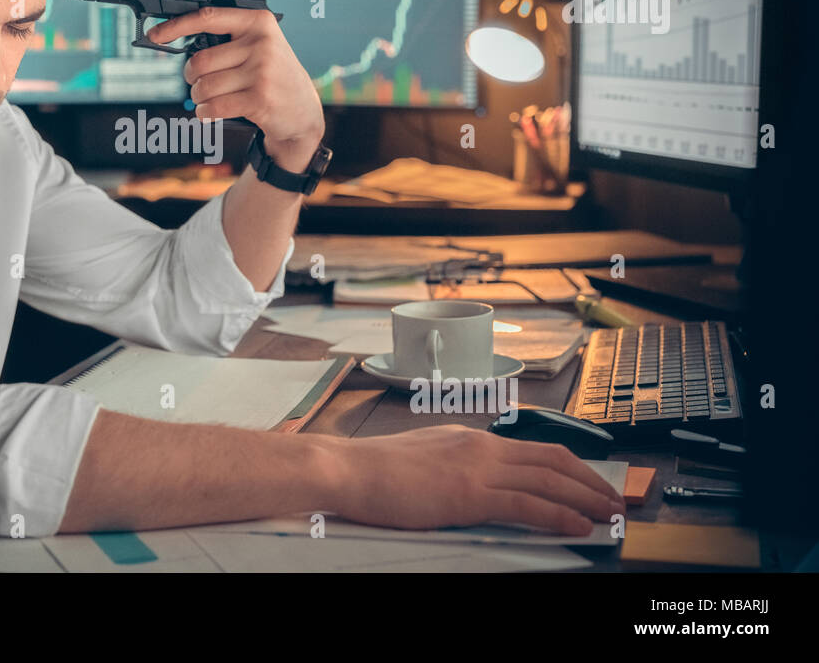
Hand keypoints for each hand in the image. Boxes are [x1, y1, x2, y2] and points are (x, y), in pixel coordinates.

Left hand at [146, 8, 323, 170]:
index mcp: (259, 22)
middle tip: (197, 84)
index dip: (176, 26)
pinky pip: (214, 106)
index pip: (208, 18)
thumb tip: (178, 39)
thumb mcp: (260, 48)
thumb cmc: (274, 77)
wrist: (303, 112)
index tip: (156, 35)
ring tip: (208, 100)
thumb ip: (228, 40)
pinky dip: (205, 114)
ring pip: (204, 86)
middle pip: (200, 61)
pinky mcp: (260, 99)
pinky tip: (210, 113)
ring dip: (198, 98)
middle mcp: (262, 43)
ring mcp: (262, 72)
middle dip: (191, 78)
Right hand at [327, 425, 626, 534]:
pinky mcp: (469, 493)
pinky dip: (560, 513)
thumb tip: (470, 485)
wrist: (347, 468)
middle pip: (552, 458)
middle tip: (615, 497)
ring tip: (610, 513)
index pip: (533, 447)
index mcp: (470, 438)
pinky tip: (579, 524)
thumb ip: (453, 466)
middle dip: (590, 479)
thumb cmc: (373, 470)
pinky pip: (527, 503)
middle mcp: (480, 446)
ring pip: (548, 478)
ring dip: (586, 496)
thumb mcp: (423, 459)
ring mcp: (476, 467)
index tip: (589, 479)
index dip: (570, 464)